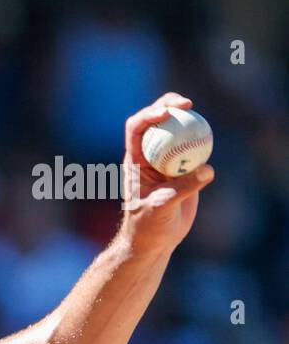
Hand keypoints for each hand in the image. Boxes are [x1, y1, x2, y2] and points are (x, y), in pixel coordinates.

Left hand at [120, 92, 214, 255]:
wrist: (154, 240)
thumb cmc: (148, 226)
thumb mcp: (162, 207)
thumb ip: (183, 188)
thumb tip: (207, 169)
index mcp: (135, 161)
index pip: (136, 129)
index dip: (149, 115)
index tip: (167, 112)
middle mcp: (149, 156)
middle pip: (155, 122)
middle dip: (167, 105)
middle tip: (187, 103)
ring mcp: (166, 161)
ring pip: (175, 132)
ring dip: (185, 118)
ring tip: (196, 109)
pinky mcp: (183, 169)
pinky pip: (193, 148)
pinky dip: (200, 138)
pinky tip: (208, 134)